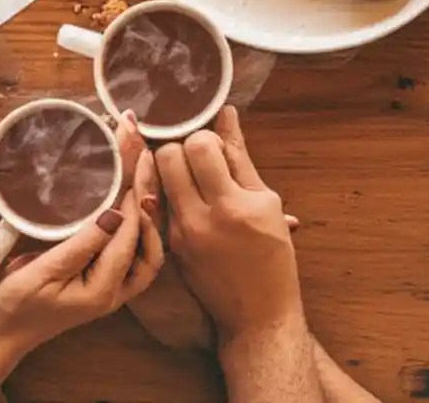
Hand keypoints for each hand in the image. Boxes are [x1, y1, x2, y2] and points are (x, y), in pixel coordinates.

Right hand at [0, 111, 146, 325]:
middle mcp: (116, 291)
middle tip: (145, 155)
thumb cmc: (13, 303)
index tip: (135, 158)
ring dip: (147, 211)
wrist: (0, 332)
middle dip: (148, 194)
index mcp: (103, 290)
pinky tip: (130, 199)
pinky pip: (131, 251)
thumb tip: (113, 213)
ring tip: (142, 173)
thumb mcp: (41, 272)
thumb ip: (80, 245)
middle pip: (148, 239)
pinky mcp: (102, 281)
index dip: (135, 194)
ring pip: (147, 247)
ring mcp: (112, 288)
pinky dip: (137, 225)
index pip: (130, 234)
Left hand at [157, 105, 301, 341]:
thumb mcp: (267, 204)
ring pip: (155, 177)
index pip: (198, 145)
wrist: (257, 314)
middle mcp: (199, 219)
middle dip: (181, 149)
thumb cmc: (273, 258)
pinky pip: (158, 204)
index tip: (218, 150)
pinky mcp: (167, 246)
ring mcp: (178, 234)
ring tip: (192, 178)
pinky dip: (168, 194)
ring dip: (171, 170)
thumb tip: (227, 113)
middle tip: (200, 161)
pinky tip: (185, 199)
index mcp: (232, 205)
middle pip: (167, 156)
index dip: (207, 139)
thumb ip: (241, 157)